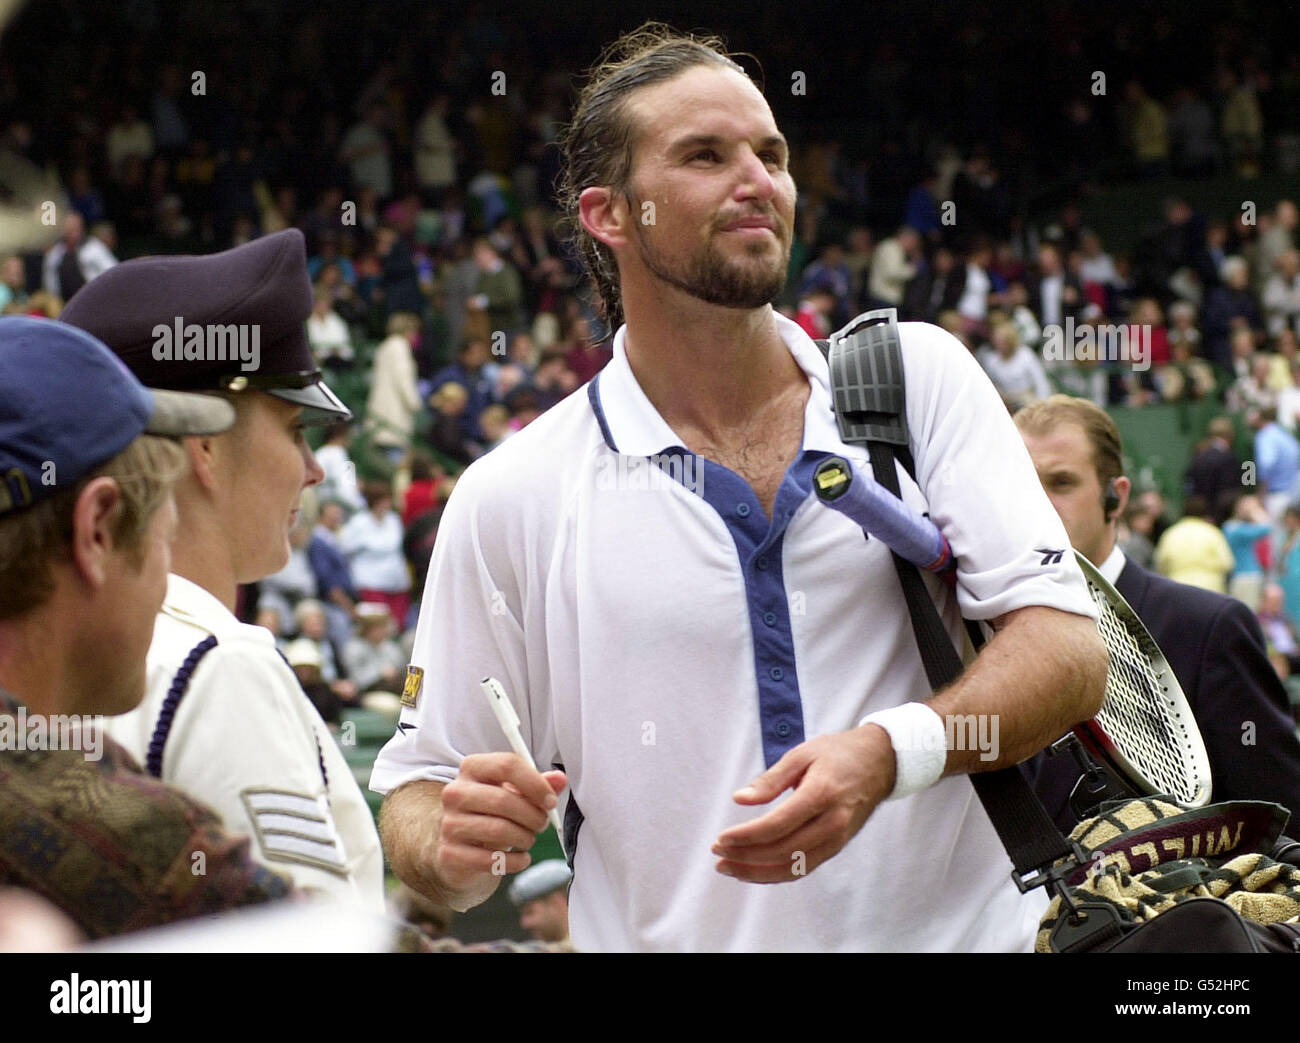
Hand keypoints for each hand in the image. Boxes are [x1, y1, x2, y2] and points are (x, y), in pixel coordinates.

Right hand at [434, 753, 566, 892]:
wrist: (463, 847)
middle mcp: (455, 792)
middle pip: (503, 799)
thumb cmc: (493, 812)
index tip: (551, 801)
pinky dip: (515, 862)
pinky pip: (491, 860)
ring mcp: (449, 823)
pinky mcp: (450, 853)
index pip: (507, 765)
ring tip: (529, 839)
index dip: (535, 784)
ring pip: (498, 830)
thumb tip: (560, 779)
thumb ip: (538, 784)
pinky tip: (522, 859)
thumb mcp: (515, 793)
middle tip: (542, 824)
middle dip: (532, 815)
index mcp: (472, 767)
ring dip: (525, 838)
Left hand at [711, 724, 895, 883]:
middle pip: (783, 851)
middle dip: (746, 857)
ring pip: (793, 867)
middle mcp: (832, 822)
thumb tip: (739, 799)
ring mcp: (837, 838)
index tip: (721, 838)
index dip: (746, 837)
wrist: (880, 763)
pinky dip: (776, 873)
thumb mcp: (801, 754)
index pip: (777, 825)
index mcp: (821, 794)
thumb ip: (770, 779)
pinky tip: (753, 869)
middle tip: (717, 853)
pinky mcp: (837, 847)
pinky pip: (803, 868)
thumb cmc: (837, 754)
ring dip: (757, 872)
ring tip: (728, 867)